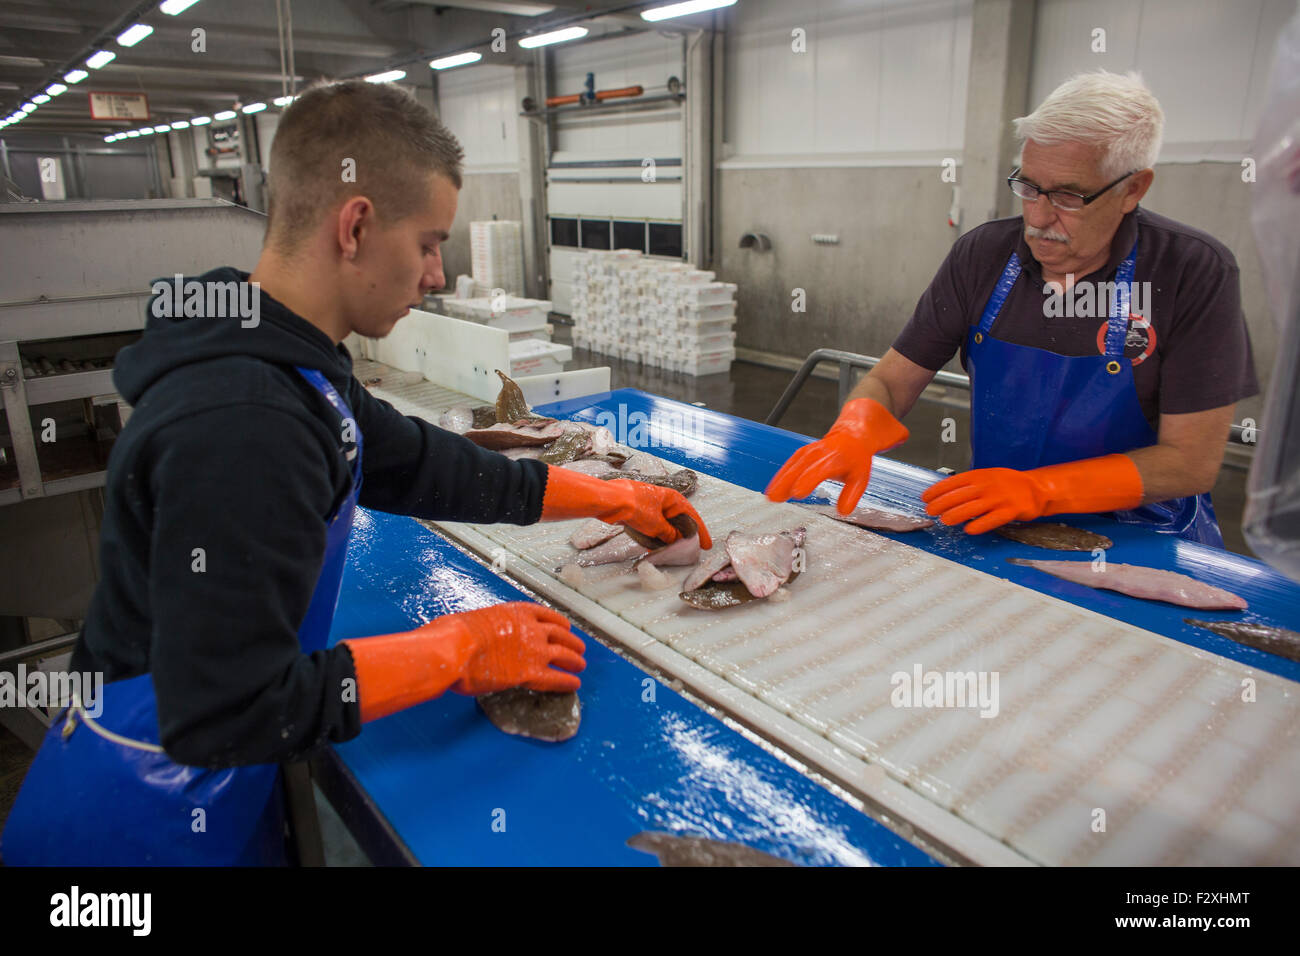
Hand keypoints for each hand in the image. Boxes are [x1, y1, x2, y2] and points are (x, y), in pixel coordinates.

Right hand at [451, 602, 585, 695]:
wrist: (453, 649)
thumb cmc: (453, 633)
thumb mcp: (474, 620)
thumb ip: (486, 626)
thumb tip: (477, 634)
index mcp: (517, 612)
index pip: (546, 615)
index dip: (559, 622)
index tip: (565, 627)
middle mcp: (531, 629)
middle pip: (560, 635)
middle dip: (572, 642)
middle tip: (578, 648)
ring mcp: (534, 651)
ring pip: (564, 655)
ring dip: (575, 660)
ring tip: (580, 665)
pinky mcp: (529, 674)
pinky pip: (556, 678)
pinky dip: (567, 681)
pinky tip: (574, 684)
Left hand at [542, 466, 711, 548]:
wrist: (609, 501)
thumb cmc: (634, 506)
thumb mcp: (656, 525)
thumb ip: (669, 534)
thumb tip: (675, 540)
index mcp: (672, 498)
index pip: (691, 515)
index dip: (700, 531)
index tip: (706, 544)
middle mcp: (662, 499)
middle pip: (678, 520)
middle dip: (683, 535)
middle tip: (690, 549)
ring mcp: (650, 505)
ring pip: (664, 524)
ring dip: (668, 537)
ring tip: (673, 551)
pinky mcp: (638, 511)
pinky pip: (651, 526)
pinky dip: (655, 536)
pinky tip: (655, 547)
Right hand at [765, 398, 908, 513]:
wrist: (852, 436)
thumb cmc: (856, 460)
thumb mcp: (861, 478)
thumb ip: (851, 495)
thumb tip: (843, 512)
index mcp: (835, 459)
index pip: (818, 470)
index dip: (807, 481)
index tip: (797, 493)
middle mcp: (819, 453)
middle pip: (799, 468)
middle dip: (786, 482)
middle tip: (775, 498)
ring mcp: (808, 451)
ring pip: (791, 465)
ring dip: (779, 480)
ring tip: (770, 496)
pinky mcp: (801, 453)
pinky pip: (789, 464)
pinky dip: (780, 475)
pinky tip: (773, 487)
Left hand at [921, 468, 1045, 533]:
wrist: (1036, 488)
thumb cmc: (1008, 484)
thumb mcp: (987, 477)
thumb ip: (968, 484)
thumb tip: (943, 493)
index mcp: (980, 475)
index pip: (954, 481)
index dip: (938, 489)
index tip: (925, 497)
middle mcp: (989, 485)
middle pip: (962, 494)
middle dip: (943, 503)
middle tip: (930, 511)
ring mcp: (1000, 498)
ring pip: (975, 506)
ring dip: (957, 514)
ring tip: (944, 520)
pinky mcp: (1011, 510)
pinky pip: (993, 518)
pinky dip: (980, 524)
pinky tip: (969, 529)